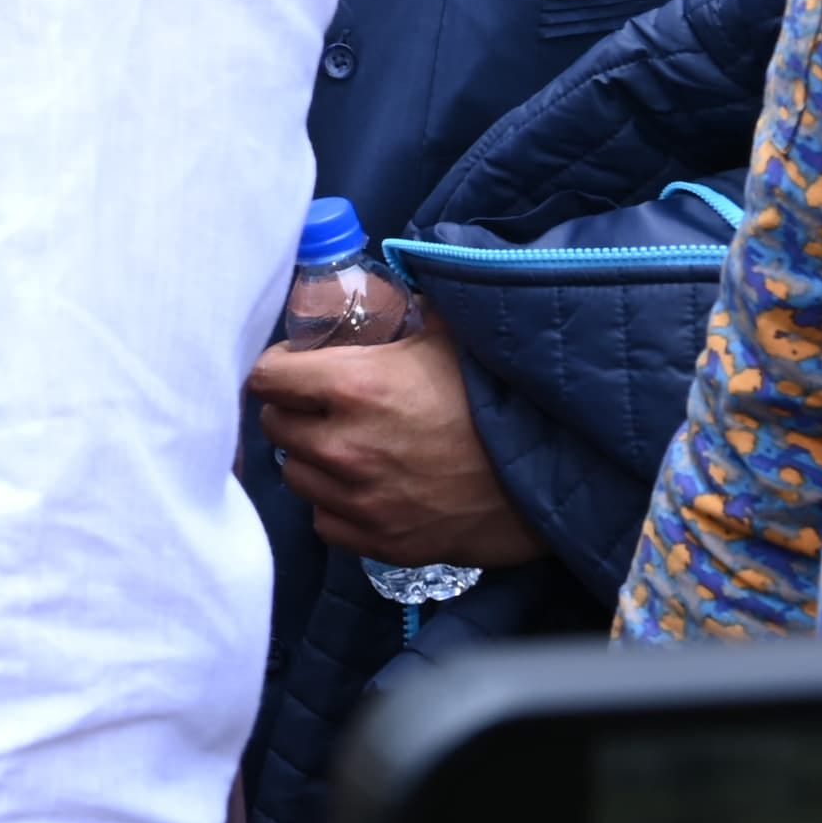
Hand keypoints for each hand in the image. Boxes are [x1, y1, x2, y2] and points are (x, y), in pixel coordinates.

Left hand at [247, 320, 545, 570]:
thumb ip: (403, 307)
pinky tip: (363, 487)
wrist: (555, 475)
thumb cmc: (499, 398)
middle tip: (322, 406)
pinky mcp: (380, 542)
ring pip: (295, 476)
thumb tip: (386, 280)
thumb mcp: (448, 335)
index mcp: (353, 387)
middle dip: (293, 411)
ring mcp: (360, 500)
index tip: (297, 366)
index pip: (266, 377)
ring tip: (346, 446)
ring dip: (312, 459)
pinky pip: (325, 521)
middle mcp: (344, 447)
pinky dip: (336, 504)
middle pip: (274, 426)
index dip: (279, 367)